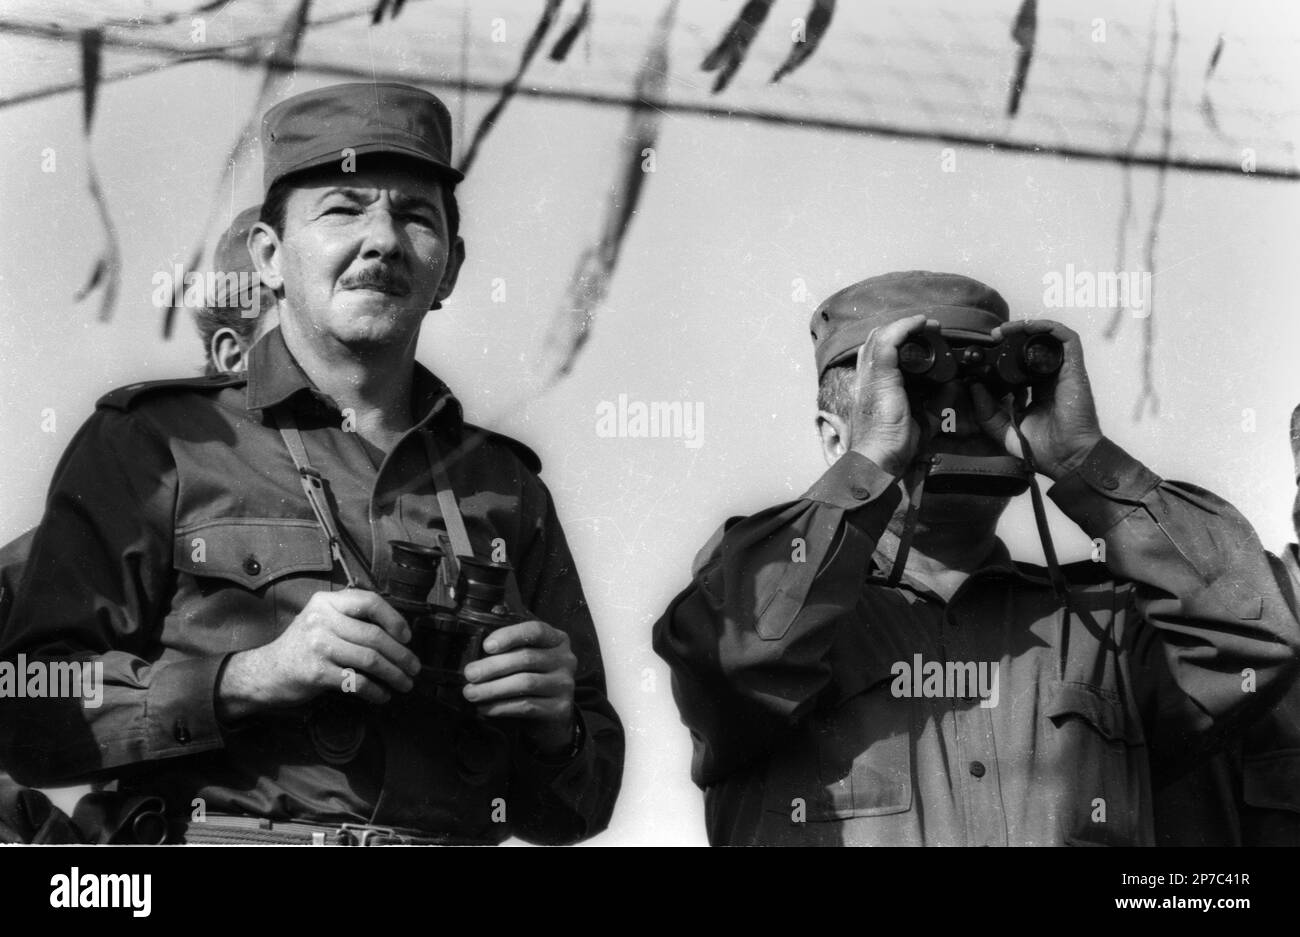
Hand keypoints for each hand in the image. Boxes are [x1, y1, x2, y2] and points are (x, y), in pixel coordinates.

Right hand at [217, 589, 419, 720]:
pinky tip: (383, 695)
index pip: (369, 601)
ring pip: (370, 660)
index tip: (407, 637)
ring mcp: (318, 646)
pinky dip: (376, 691)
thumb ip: (351, 619)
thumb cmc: (302, 646)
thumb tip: (397, 633)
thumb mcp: (321, 621)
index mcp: (326, 602)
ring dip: (394, 674)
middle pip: (375, 636)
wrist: (265, 673)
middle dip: (401, 655)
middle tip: (415, 668)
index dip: (394, 619)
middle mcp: (322, 620)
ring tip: (405, 684)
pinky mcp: (316, 673)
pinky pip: (357, 682)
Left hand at [463, 619, 577, 754]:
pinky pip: (526, 705)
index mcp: (557, 640)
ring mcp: (565, 684)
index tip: (486, 646)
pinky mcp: (560, 708)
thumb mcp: (527, 659)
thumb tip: (475, 654)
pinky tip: (485, 708)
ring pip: (525, 683)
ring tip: (471, 693)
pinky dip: (501, 706)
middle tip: (470, 674)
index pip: (536, 630)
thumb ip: (510, 650)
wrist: (552, 717)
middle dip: (493, 666)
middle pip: (526, 658)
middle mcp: (565, 660)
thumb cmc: (533, 679)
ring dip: (493, 688)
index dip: (510, 636)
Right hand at [847, 314, 940, 475]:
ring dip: (905, 325)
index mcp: (873, 388)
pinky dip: (904, 328)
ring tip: (926, 323)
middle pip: (876, 340)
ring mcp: (869, 376)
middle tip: (928, 328)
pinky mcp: (879, 376)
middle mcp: (866, 378)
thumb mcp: (923, 420)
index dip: (898, 340)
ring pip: (880, 336)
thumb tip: (954, 386)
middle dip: (901, 329)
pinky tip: (919, 323)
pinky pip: (888, 341)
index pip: (878, 354)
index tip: (923, 337)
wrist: (880, 458)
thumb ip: (937, 403)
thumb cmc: (896, 446)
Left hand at [970, 319, 1103, 479]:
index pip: (1017, 366)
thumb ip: (986, 410)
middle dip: (1010, 338)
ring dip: (1025, 328)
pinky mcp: (1074, 368)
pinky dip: (1047, 327)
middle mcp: (1048, 379)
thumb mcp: (1003, 429)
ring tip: (1003, 330)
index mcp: (1034, 392)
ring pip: (1046, 338)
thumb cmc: (1043, 449)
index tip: (982, 354)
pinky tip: (1026, 328)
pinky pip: (1065, 338)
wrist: (1068, 458)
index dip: (1001, 357)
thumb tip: (973, 386)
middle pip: (1030, 348)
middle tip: (991, 338)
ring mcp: (1062, 373)